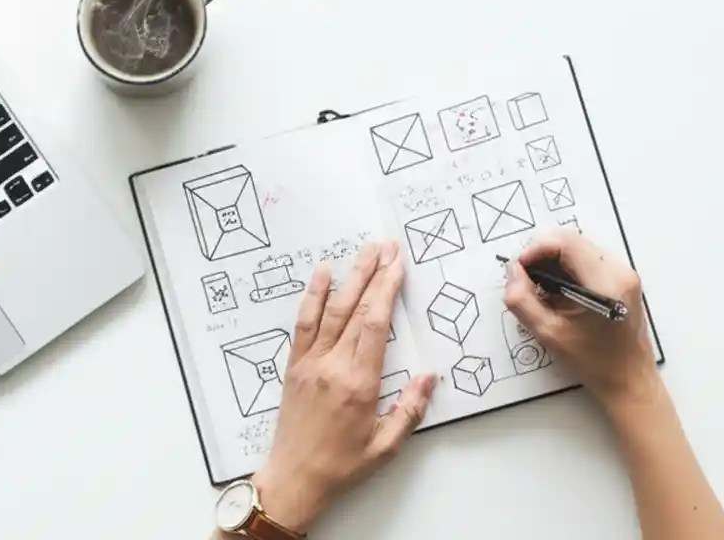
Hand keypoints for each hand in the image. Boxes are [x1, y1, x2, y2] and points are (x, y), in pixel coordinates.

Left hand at [251, 241, 436, 532]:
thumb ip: (410, 409)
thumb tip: (429, 376)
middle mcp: (332, 365)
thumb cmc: (341, 465)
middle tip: (387, 245)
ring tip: (363, 251)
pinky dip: (313, 297)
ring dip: (349, 277)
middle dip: (374, 273)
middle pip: (356, 309)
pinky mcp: (295, 366)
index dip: (387, 290)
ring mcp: (310, 362)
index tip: (398, 265)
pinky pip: (304, 324)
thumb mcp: (386, 445)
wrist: (294, 478)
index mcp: (359, 383)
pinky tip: (323, 274)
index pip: (376, 324)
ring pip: (331, 311)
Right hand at [502, 230, 658, 412]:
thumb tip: (512, 272)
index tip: (519, 268)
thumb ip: (522, 299)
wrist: (629, 380)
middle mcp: (619, 271)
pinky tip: (558, 293)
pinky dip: (566, 269)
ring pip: (578, 248)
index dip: (535, 249)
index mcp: (605, 283)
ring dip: (553, 262)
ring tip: (541, 290)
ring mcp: (623, 274)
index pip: (565, 242)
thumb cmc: (595, 362)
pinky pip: (587, 260)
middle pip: (571, 241)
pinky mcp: (621, 280)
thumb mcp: (549, 333)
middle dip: (542, 255)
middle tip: (525, 279)